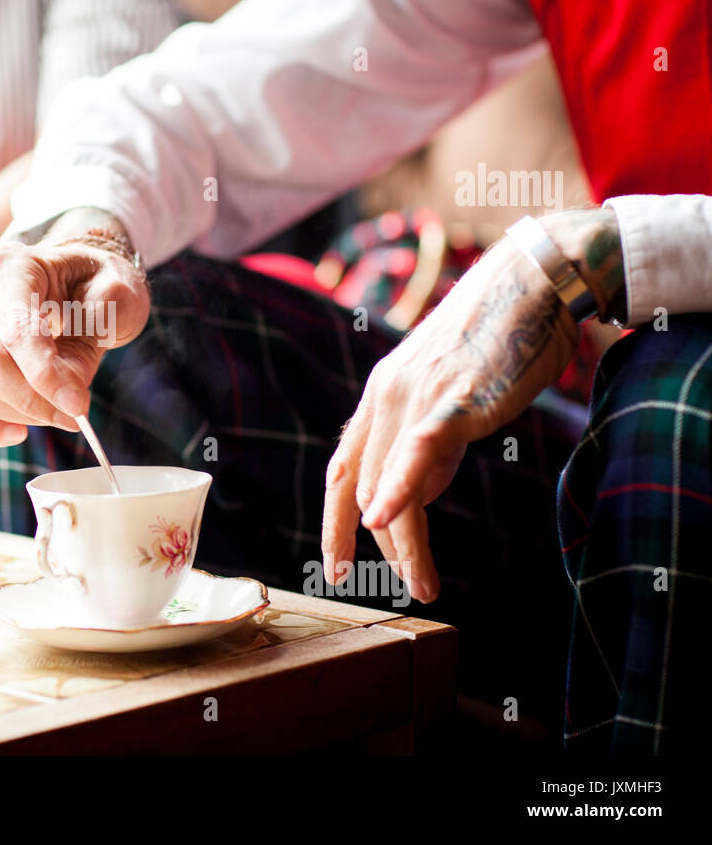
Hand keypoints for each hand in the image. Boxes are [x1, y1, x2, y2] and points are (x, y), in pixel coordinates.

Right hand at [0, 214, 149, 446]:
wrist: (85, 286)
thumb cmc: (99, 284)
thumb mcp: (116, 294)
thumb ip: (93, 335)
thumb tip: (67, 393)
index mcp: (9, 267)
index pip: (14, 329)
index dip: (43, 373)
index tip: (77, 404)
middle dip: (31, 399)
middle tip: (75, 413)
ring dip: (21, 414)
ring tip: (63, 409)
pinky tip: (17, 433)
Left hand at [321, 236, 580, 602]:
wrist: (535, 282)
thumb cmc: (504, 338)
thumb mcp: (453, 396)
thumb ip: (430, 442)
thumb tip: (417, 493)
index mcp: (382, 394)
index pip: (343, 468)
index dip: (335, 521)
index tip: (338, 564)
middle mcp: (386, 396)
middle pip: (358, 486)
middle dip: (362, 543)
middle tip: (376, 584)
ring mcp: (414, 397)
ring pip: (389, 484)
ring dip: (403, 546)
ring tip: (423, 587)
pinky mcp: (452, 399)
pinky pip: (416, 451)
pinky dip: (397, 489)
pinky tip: (384, 523)